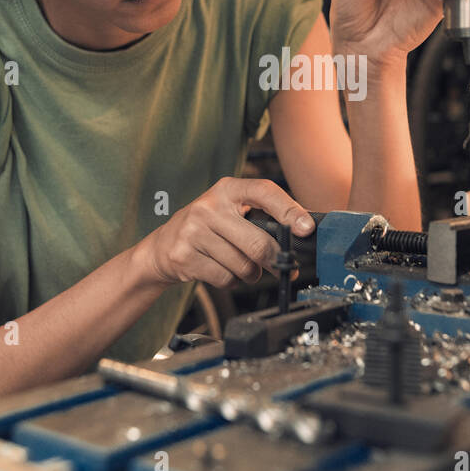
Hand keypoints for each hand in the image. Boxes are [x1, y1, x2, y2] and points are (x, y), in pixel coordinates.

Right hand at [135, 177, 313, 288]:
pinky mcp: (184, 256)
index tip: (307, 228)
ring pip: (244, 266)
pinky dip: (232, 281)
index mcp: (227, 189)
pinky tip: (222, 269)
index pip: (265, 192)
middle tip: (285, 268)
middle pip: (258, 242)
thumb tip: (305, 230)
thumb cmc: (208, 228)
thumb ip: (264, 216)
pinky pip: (226, 279)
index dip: (290, 210)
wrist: (162, 247)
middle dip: (276, 260)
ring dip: (252, 273)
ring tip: (241, 265)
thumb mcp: (232, 211)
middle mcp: (209, 206)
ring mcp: (194, 231)